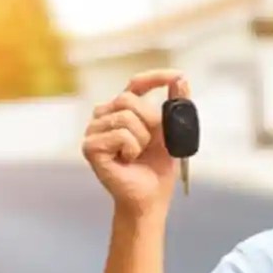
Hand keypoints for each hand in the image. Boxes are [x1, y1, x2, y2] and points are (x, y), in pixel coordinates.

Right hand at [82, 70, 190, 216]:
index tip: (176, 76)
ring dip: (142, 139)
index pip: (135, 84)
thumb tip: (181, 79)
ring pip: (126, 117)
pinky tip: (127, 160)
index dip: (155, 78)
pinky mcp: (90, 146)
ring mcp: (94, 130)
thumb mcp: (172, 132)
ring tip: (137, 154)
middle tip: (149, 144)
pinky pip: (121, 135)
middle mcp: (105, 115)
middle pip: (129, 99)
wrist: (150, 196)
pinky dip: (132, 149)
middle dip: (150, 121)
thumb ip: (176, 105)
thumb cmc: (157, 166)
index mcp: (124, 109)